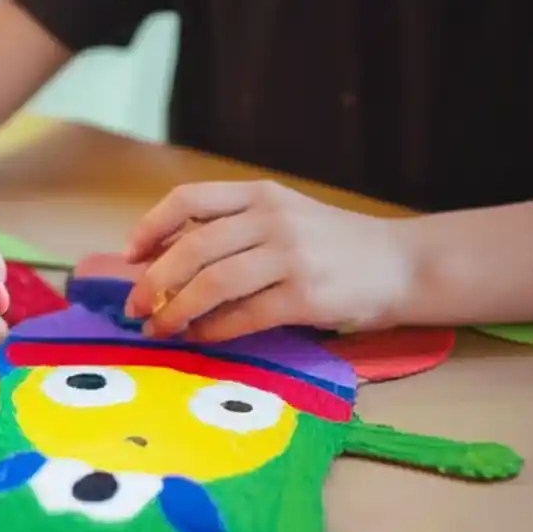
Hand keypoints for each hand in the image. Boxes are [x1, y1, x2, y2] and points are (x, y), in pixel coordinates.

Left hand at [122, 180, 414, 340]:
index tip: (130, 256)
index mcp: (260, 194)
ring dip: (177, 311)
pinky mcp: (306, 296)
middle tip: (135, 307)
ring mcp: (291, 256)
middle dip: (153, 281)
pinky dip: (214, 330)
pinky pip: (244, 316)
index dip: (150, 227)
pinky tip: (200, 337)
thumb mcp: (283, 218)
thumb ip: (231, 230)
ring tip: (161, 328)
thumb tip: (160, 260)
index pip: (188, 199)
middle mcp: (273, 219)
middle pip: (192, 247)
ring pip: (212, 283)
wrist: (402, 264)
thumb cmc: (332, 246)